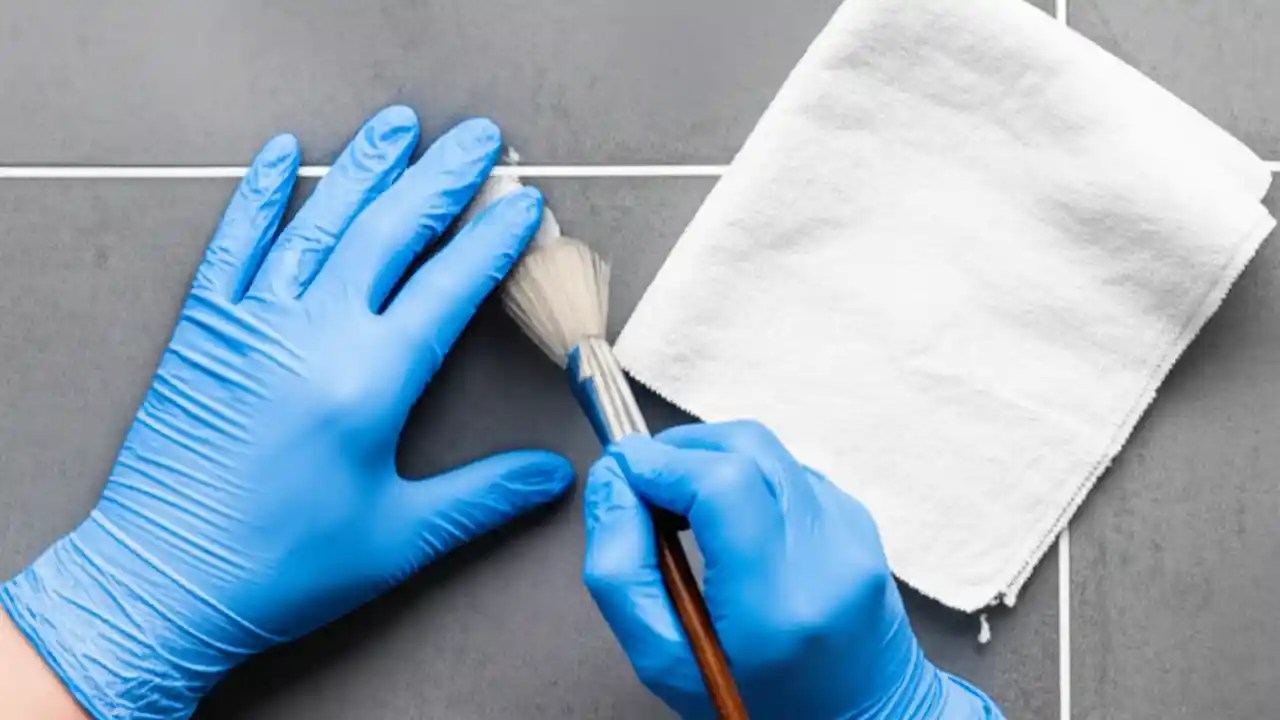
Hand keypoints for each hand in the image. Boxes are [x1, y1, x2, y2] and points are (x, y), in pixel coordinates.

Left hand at [0, 106, 573, 718]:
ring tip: (399, 126)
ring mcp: (253, 322)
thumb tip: (551, 477)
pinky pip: (232, 243)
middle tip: (477, 139)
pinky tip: (278, 156)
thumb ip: (484, 496)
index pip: (448, 286)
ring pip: (318, 221)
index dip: (493, 240)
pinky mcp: (205, 330)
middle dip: (442, 178)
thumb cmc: (281, 566)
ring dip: (363, 167)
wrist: (166, 584)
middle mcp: (312, 335)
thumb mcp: (401, 537)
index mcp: (369, 382)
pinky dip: (256, 194)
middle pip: (391, 231)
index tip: (522, 205)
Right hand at [583, 421, 1001, 718]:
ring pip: (765, 448)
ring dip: (709, 458)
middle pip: (744, 447)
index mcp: (778, 607)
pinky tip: (727, 521)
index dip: (661, 462)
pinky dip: (743, 476)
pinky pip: (785, 468)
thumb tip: (611, 485)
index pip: (720, 485)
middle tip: (645, 484)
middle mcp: (828, 559)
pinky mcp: (856, 519)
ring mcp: (851, 533)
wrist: (856, 717)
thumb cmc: (757, 705)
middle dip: (679, 449)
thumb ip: (623, 574)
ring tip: (679, 502)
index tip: (624, 470)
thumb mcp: (665, 663)